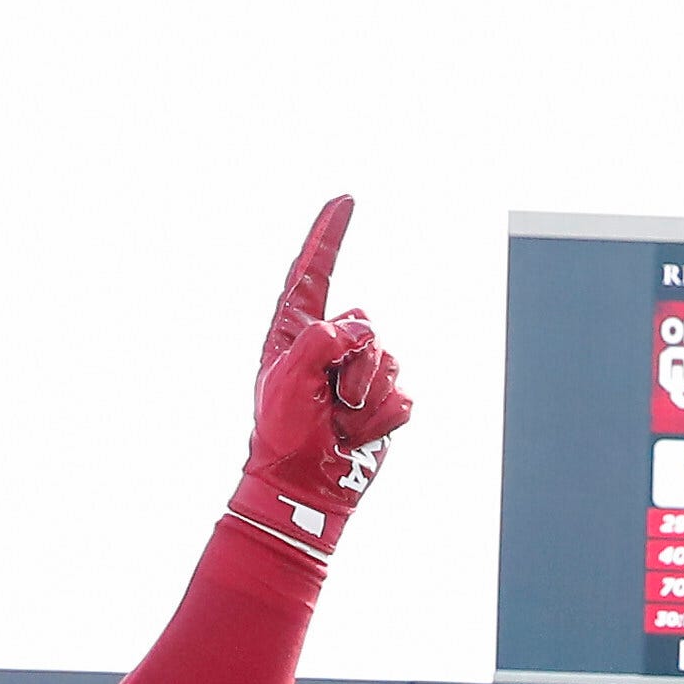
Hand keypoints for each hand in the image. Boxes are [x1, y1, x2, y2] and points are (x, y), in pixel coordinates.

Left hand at [233, 196, 410, 567]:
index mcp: (295, 329)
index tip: (345, 199)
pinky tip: (356, 433)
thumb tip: (362, 332)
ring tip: (339, 419)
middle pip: (364, 323)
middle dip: (352, 361)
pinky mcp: (383, 399)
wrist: (303, 484)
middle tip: (327, 397)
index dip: (329, 233)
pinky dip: (381, 418)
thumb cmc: (282, 431)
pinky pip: (401, 395)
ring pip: (387, 359)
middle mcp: (331, 343)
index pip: (314, 271)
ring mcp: (359, 371)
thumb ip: (321, 339)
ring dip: (365, 395)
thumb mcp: (286, 376)